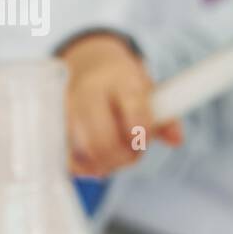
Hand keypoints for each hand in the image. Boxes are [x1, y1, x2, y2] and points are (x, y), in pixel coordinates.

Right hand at [59, 33, 181, 176]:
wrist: (92, 65)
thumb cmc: (126, 84)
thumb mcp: (150, 91)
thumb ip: (167, 117)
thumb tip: (176, 140)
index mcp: (121, 81)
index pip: (134, 114)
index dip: (142, 134)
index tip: (144, 138)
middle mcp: (90, 93)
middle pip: (104, 140)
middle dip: (125, 156)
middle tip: (133, 152)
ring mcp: (68, 111)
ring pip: (86, 152)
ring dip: (108, 164)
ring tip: (117, 156)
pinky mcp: (55, 126)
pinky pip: (68, 159)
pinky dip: (86, 168)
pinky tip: (98, 164)